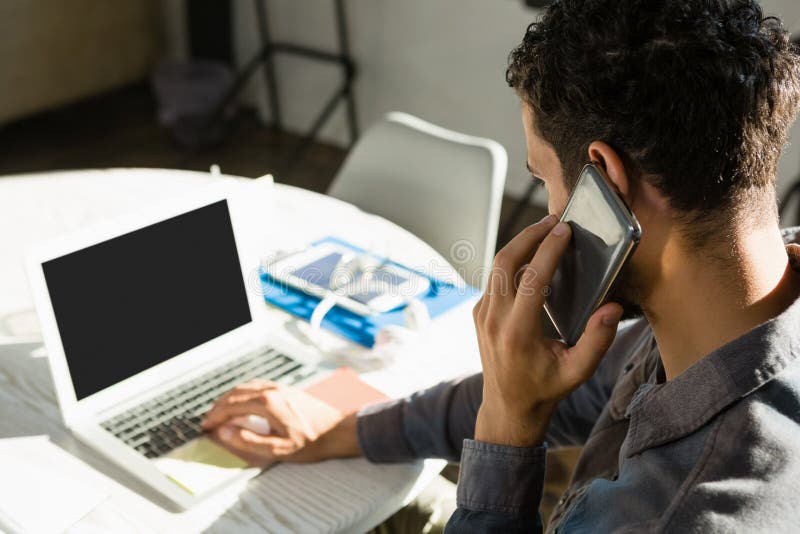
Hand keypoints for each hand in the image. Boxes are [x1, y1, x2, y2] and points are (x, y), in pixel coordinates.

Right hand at [201, 379, 360, 462]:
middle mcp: (272, 390)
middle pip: (235, 393)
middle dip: (219, 406)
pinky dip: (243, 393)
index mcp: (267, 403)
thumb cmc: (311, 442)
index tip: (206, 426)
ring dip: (230, 398)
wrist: (337, 430)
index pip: (231, 406)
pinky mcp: (286, 389)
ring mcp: (279, 387)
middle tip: (209, 420)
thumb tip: (225, 432)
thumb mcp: (278, 449)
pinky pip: (257, 385)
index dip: (215, 416)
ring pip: (246, 386)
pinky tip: (242, 402)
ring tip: (221, 412)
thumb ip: (248, 441)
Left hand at [473, 216, 622, 446]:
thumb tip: (613, 308)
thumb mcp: (577, 371)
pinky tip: (532, 257)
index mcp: (517, 332)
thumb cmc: (545, 389)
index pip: (532, 278)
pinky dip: (512, 262)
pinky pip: (495, 280)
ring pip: (497, 267)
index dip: (549, 250)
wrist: (508, 408)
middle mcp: (494, 319)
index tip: (564, 229)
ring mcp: (482, 314)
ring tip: (545, 231)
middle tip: (553, 221)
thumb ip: (597, 340)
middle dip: (529, 235)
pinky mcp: (479, 313)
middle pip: (506, 261)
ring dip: (519, 244)